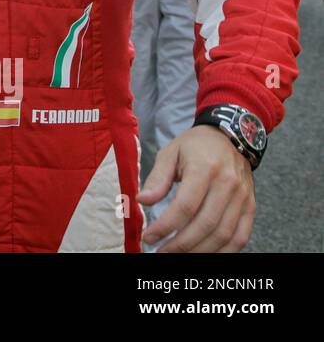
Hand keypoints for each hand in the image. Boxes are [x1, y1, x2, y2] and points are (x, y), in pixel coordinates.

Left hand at [139, 125, 255, 251]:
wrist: (229, 137)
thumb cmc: (195, 146)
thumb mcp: (170, 153)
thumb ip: (157, 178)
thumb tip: (142, 200)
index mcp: (205, 169)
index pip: (185, 206)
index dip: (165, 226)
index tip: (149, 237)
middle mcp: (228, 185)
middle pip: (205, 224)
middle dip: (181, 244)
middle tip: (161, 252)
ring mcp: (242, 198)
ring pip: (224, 235)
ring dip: (199, 251)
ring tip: (177, 254)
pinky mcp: (250, 207)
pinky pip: (241, 237)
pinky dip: (224, 251)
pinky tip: (204, 254)